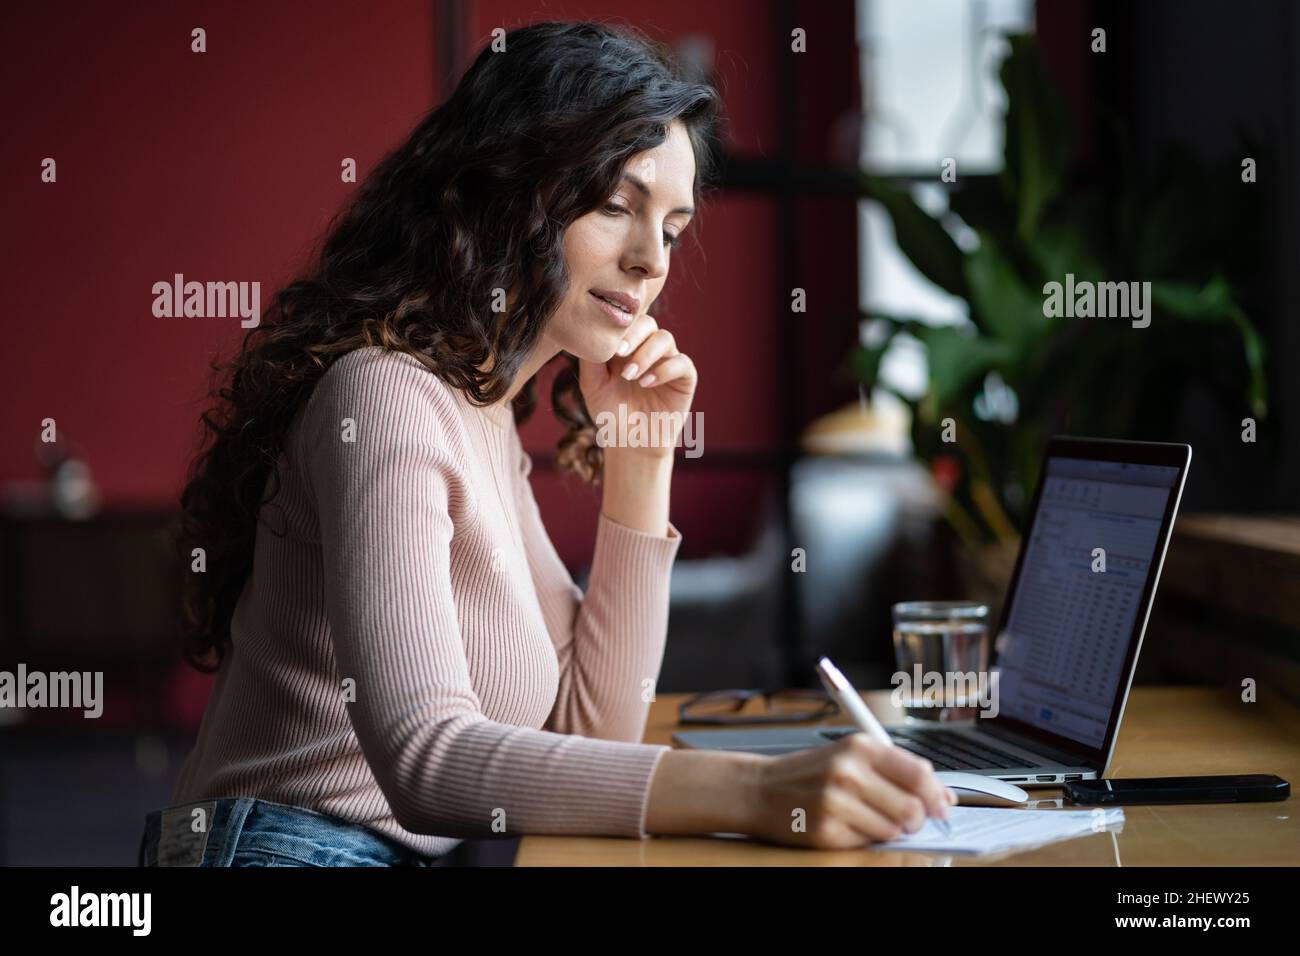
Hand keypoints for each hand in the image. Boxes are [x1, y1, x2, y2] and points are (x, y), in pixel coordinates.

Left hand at [578, 314, 696, 455]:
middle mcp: (648, 348)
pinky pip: (681, 363)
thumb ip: (590, 360)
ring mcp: (668, 361)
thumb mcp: (593, 386)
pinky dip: (664, 370)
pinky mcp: (684, 377)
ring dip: (646, 354)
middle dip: (634, 334)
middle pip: (648, 323)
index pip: (627, 321)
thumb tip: (587, 334)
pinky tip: (647, 383)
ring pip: (665, 339)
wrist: (630, 442)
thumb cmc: (610, 412)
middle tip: (619, 352)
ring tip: (631, 375)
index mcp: (626, 346)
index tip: (607, 342)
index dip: (619, 325)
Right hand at [743, 734, 956, 848]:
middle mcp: (848, 772)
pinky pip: (868, 843)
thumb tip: (945, 796)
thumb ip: (896, 770)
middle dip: (915, 819)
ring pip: (894, 830)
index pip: (919, 774)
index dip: (937, 794)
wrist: (759, 788)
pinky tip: (847, 825)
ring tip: (866, 817)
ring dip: (889, 830)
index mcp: (859, 747)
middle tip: (904, 818)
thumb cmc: (810, 772)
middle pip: (912, 808)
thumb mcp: (850, 755)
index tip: (941, 806)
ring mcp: (836, 803)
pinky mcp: (827, 831)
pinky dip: (865, 839)